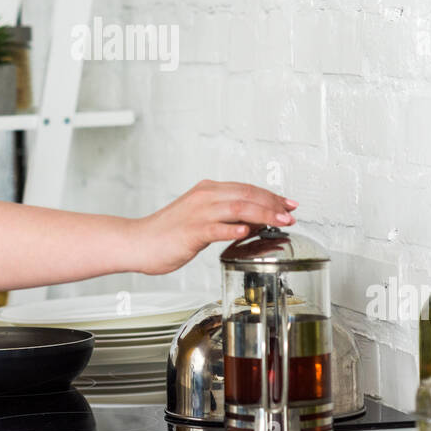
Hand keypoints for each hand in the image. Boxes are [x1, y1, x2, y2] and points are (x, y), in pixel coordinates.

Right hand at [129, 179, 298, 275]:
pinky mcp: (192, 231)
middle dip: (273, 203)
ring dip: (264, 214)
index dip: (271, 195)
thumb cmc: (168, 233)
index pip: (247, 188)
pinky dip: (234, 229)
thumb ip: (225, 216)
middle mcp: (205, 197)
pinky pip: (217, 228)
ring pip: (239, 208)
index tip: (288, 203)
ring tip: (280, 221)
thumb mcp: (201, 217)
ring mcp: (198, 213)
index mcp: (208, 191)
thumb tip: (253, 220)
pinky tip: (248, 232)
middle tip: (291, 213)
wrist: (139, 241)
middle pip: (247, 194)